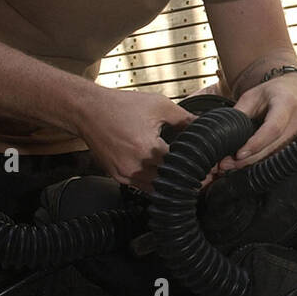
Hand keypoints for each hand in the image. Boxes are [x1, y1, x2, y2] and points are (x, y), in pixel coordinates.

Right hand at [73, 87, 194, 191]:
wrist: (87, 110)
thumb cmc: (118, 106)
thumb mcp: (159, 106)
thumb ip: (185, 118)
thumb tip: (204, 126)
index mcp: (146, 149)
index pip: (180, 169)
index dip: (197, 169)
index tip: (209, 170)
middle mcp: (133, 166)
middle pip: (169, 184)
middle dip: (186, 180)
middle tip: (199, 174)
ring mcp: (123, 174)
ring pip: (155, 189)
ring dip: (170, 184)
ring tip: (182, 174)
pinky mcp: (117, 176)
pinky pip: (141, 186)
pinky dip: (154, 182)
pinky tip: (162, 172)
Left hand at [211, 73, 296, 177]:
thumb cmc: (275, 92)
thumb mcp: (253, 96)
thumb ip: (240, 113)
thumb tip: (222, 134)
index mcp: (287, 104)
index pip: (273, 128)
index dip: (256, 143)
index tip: (238, 155)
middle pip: (274, 147)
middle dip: (249, 159)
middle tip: (227, 165)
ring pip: (277, 155)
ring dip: (254, 163)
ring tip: (232, 165)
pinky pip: (280, 155)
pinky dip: (262, 160)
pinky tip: (247, 161)